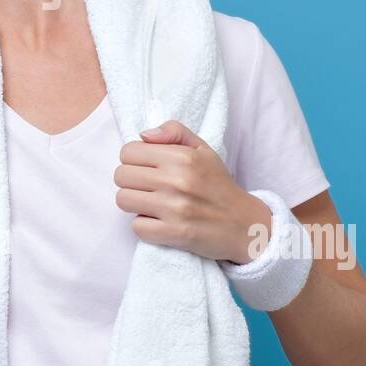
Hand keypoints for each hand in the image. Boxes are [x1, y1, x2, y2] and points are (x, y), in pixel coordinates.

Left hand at [113, 119, 274, 264]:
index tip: (146, 167)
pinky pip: (136, 226)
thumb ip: (174, 131)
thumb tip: (143, 135)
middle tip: (147, 186)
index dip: (133, 159)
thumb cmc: (218, 185)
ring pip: (123, 200)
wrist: (244, 224)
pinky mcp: (174, 234)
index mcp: (182, 157)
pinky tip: (158, 221)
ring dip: (133, 203)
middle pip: (120, 175)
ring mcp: (174, 209)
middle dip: (130, 181)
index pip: (128, 151)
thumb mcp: (203, 149)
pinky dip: (144, 225)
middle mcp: (177, 181)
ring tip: (150, 203)